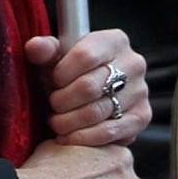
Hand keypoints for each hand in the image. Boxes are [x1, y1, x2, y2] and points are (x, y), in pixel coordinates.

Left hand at [27, 29, 149, 146]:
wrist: (91, 96)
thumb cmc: (71, 74)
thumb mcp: (55, 58)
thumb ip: (43, 50)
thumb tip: (35, 47)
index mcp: (114, 41)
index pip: (85, 56)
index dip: (62, 73)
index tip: (53, 82)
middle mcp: (133, 63)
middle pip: (89, 87)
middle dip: (62, 101)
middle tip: (52, 106)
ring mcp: (140, 91)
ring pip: (97, 112)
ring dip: (69, 122)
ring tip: (56, 122)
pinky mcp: (141, 117)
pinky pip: (109, 131)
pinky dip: (84, 137)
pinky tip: (68, 137)